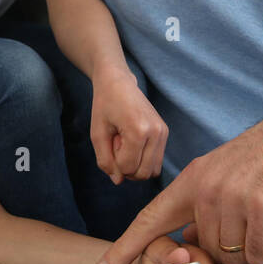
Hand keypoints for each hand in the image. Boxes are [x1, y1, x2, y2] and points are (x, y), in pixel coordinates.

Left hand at [91, 67, 168, 183]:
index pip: (127, 168)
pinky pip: (156, 161)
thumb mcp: (97, 134)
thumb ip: (105, 161)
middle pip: (143, 174)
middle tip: (118, 144)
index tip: (111, 141)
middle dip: (126, 167)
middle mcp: (156, 132)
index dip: (114, 161)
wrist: (118, 82)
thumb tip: (118, 181)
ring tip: (126, 143)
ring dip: (136, 164)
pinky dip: (143, 159)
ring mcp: (163, 132)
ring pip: (152, 170)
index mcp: (138, 130)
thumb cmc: (104, 105)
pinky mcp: (165, 132)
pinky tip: (133, 142)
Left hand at [94, 109, 262, 263]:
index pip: (151, 219)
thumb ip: (204, 209)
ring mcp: (233, 198)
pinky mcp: (262, 209)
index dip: (126, 249)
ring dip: (262, 252)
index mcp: (193, 181)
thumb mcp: (224, 176)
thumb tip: (193, 243)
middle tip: (258, 229)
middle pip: (208, 254)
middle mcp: (207, 190)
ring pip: (237, 260)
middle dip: (236, 254)